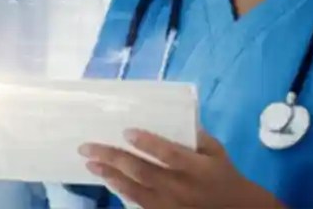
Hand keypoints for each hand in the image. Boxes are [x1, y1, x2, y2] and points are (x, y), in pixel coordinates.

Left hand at [80, 128, 283, 208]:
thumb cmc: (224, 175)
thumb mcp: (216, 151)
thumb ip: (196, 135)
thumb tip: (176, 114)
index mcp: (196, 168)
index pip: (169, 155)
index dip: (147, 144)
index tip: (126, 131)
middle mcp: (181, 187)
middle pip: (143, 172)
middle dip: (113, 158)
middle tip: (88, 147)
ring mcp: (170, 205)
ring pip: (135, 189)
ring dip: (110, 175)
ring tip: (90, 163)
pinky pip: (138, 203)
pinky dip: (121, 190)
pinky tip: (108, 179)